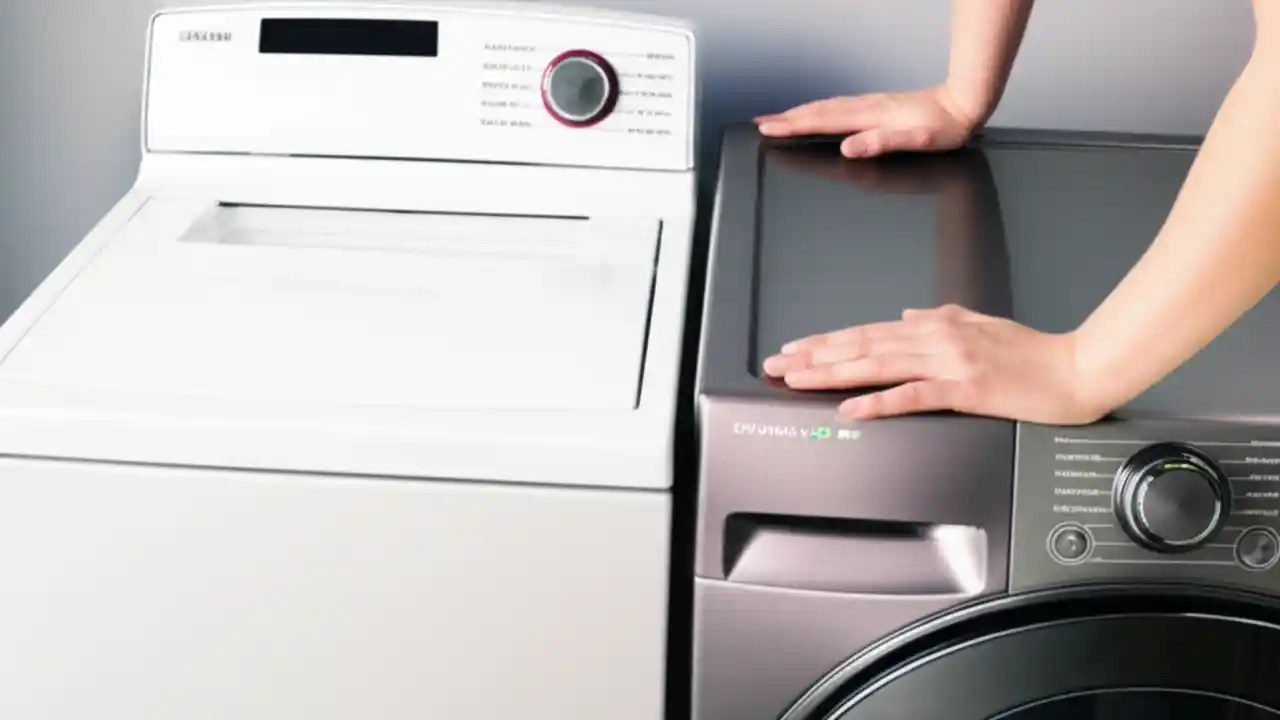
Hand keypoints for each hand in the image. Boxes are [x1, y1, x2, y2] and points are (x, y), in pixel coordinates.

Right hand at [754, 85, 983, 158]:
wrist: (964, 103)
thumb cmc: (944, 127)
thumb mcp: (916, 141)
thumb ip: (881, 143)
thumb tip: (848, 148)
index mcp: (870, 117)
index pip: (822, 122)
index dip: (792, 126)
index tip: (768, 129)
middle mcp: (866, 107)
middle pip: (817, 112)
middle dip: (787, 118)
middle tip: (761, 123)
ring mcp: (870, 105)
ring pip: (826, 108)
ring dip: (800, 113)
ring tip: (779, 118)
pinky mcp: (877, 106)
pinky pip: (838, 107)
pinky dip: (819, 110)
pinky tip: (817, 113)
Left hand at [761, 304, 1109, 424]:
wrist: (1077, 369)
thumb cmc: (1033, 353)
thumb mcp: (980, 323)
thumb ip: (941, 317)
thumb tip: (906, 314)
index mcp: (936, 325)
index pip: (868, 332)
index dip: (827, 341)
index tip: (795, 348)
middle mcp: (936, 337)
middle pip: (862, 346)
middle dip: (815, 355)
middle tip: (778, 364)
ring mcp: (950, 362)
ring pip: (878, 365)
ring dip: (833, 372)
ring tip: (799, 379)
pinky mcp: (967, 387)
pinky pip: (914, 395)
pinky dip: (880, 401)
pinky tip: (853, 407)